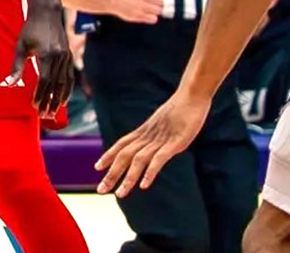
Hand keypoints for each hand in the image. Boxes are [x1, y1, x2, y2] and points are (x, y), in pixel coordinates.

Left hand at [7, 6, 73, 117]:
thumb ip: (16, 66)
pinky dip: (68, 89)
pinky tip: (64, 99)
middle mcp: (59, 56)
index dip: (40, 94)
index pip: (44, 80)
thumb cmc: (30, 29)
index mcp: (46, 54)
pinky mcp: (69, 54)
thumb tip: (9, 84)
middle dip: (50, 101)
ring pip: (64, 82)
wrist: (47, 12)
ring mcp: (67, 55)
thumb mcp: (21, 45)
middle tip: (44, 116)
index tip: (34, 106)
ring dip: (59, 99)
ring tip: (54, 112)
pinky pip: (70, 76)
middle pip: (55, 84)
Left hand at [96, 88, 210, 196]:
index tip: (97, 167)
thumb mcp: (163, 121)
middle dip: (112, 174)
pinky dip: (149, 172)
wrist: (192, 95)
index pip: (121, 144)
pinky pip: (159, 159)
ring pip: (138, 160)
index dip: (108, 155)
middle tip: (101, 190)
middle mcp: (148, 136)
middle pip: (124, 156)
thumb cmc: (180, 108)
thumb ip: (156, 132)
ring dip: (128, 178)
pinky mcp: (174, 143)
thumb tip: (152, 138)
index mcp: (144, 131)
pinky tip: (144, 185)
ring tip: (120, 194)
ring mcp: (160, 140)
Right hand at [111, 0, 167, 23]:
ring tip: (149, 9)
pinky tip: (147, 15)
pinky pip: (153, 19)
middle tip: (154, 4)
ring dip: (156, 11)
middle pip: (162, 3)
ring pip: (159, 11)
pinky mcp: (139, 16)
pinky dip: (152, 18)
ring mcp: (143, 7)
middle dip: (160, 4)